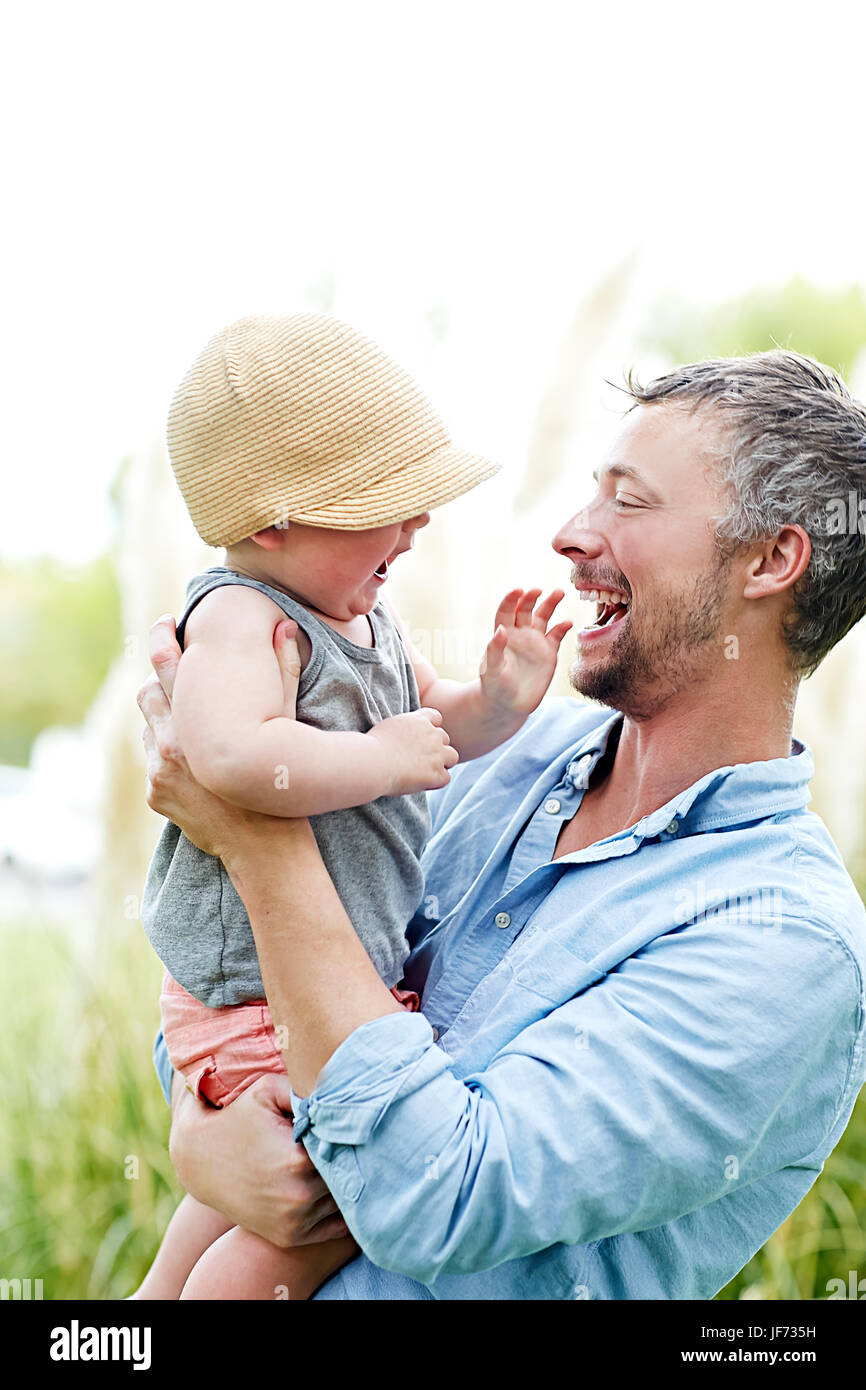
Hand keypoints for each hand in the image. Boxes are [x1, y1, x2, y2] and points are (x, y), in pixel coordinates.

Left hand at [137, 614, 301, 857]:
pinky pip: (152, 762)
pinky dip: (167, 753)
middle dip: (157, 677)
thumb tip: (285, 626)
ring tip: (187, 717)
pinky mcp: (156, 794)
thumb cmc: (280, 781)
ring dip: (164, 718)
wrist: (264, 846)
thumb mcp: (285, 723)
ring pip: (149, 727)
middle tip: (170, 664)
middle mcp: (170, 742)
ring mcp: (158, 771)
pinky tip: (192, 756)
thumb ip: (282, 671)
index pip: (166, 663)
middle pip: (147, 692)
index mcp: (197, 718)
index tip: (165, 623)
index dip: (163, 637)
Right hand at [170, 1071, 350, 1246]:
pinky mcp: (290, 1237)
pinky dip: (337, 1210)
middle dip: (349, 1159)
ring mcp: (294, 1221)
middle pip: (347, 1176)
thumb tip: (340, 1090)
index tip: (344, 1125)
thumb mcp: (266, 1091)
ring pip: (343, 1201)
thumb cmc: (237, 1118)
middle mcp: (299, 1196)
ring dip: (343, 1184)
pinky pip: (334, 1228)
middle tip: (349, 1143)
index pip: (347, 1148)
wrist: (199, 1160)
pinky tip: (334, 1189)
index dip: (348, 1136)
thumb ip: (305, 1089)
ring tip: (337, 1163)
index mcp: (298, 1160)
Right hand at [367, 707, 459, 794]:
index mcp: (419, 720)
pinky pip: (445, 777)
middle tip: (416, 759)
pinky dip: (436, 781)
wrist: (372, 762)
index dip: (430, 728)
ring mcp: (437, 754)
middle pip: (444, 738)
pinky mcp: (436, 773)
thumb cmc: (371, 747)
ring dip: (442, 763)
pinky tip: (420, 783)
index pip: (435, 717)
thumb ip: (403, 730)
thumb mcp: (388, 728)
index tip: (418, 739)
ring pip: (452, 756)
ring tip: (423, 771)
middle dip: (434, 747)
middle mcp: (432, 734)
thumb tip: (404, 739)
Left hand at [479, 589, 572, 718]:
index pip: (506, 611)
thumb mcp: (491, 670)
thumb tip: (500, 629)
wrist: (508, 706)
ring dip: (550, 604)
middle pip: (526, 609)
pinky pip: (556, 635)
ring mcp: (535, 642)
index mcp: (503, 635)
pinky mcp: (548, 653)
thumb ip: (494, 650)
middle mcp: (520, 634)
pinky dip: (562, 627)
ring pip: (543, 617)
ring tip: (558, 592)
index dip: (511, 599)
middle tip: (538, 590)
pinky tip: (567, 623)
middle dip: (531, 598)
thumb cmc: (494, 688)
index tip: (518, 590)